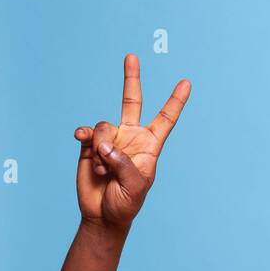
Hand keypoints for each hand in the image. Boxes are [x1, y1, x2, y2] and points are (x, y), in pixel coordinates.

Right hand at [74, 52, 189, 230]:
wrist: (102, 214)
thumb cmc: (126, 203)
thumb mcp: (135, 186)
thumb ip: (123, 162)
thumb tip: (105, 143)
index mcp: (149, 146)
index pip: (165, 119)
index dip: (175, 101)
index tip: (186, 82)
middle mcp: (130, 137)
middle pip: (131, 102)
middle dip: (131, 78)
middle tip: (132, 56)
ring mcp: (109, 138)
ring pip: (104, 126)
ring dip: (102, 149)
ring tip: (104, 169)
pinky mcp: (89, 144)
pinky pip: (87, 131)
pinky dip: (86, 138)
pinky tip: (83, 144)